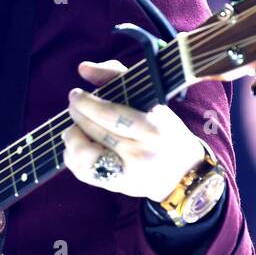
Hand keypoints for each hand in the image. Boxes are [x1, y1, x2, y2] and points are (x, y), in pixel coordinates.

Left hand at [60, 59, 205, 202]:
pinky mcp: (116, 187)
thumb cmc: (164, 131)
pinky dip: (72, 156)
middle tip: (74, 106)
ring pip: (83, 155)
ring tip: (75, 128)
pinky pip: (82, 172)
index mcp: (153, 129)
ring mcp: (127, 173)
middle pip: (95, 132)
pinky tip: (78, 146)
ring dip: (72, 137)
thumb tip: (82, 67)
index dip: (87, 103)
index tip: (75, 95)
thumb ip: (117, 77)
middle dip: (77, 115)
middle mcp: (140, 153)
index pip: (111, 114)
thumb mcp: (151, 101)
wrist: (183, 173)